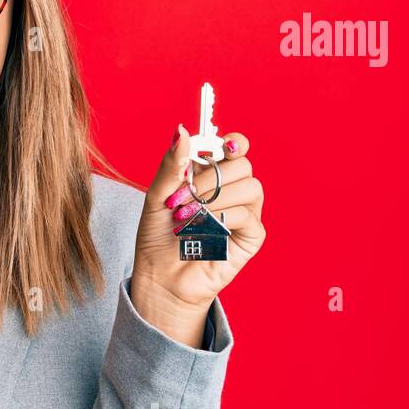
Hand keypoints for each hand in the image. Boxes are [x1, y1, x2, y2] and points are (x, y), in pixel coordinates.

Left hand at [130, 125, 265, 344]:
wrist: (159, 278)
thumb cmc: (157, 238)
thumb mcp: (157, 197)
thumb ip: (172, 165)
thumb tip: (181, 130)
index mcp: (213, 177)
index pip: (236, 147)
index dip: (233, 142)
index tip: (219, 145)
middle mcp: (232, 192)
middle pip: (243, 165)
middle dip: (212, 178)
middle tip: (183, 197)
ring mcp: (244, 214)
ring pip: (250, 187)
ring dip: (215, 199)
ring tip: (187, 217)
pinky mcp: (251, 237)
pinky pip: (248, 215)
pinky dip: (224, 217)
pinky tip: (204, 229)